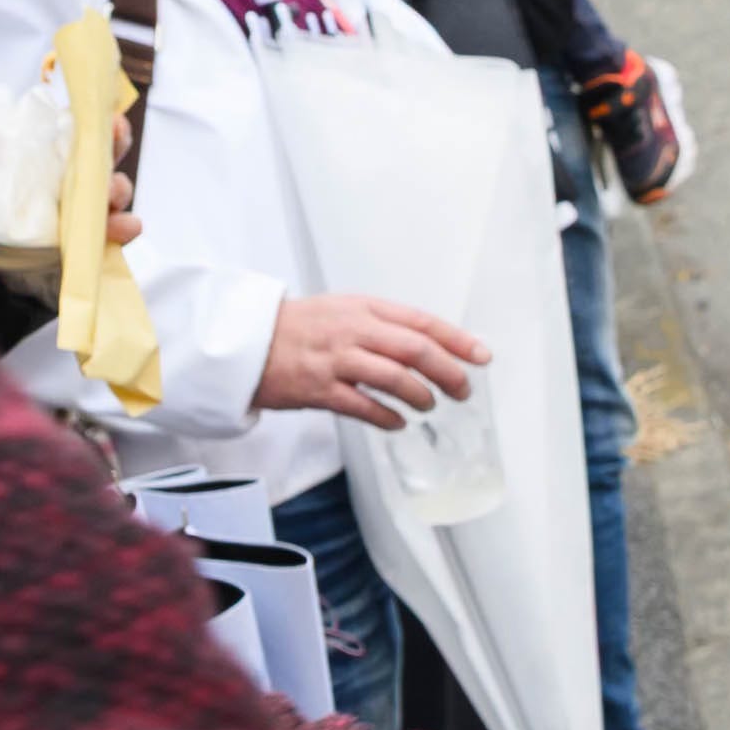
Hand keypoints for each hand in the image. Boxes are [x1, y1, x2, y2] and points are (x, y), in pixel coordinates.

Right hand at [259, 292, 486, 424]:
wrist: (247, 341)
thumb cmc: (299, 327)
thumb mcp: (344, 310)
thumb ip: (384, 324)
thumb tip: (430, 345)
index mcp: (364, 308)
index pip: (423, 322)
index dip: (458, 340)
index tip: (482, 355)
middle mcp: (353, 331)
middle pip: (416, 351)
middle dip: (449, 372)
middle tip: (462, 390)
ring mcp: (336, 360)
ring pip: (395, 379)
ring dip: (421, 396)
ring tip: (429, 405)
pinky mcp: (319, 390)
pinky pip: (364, 407)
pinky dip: (388, 418)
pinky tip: (398, 422)